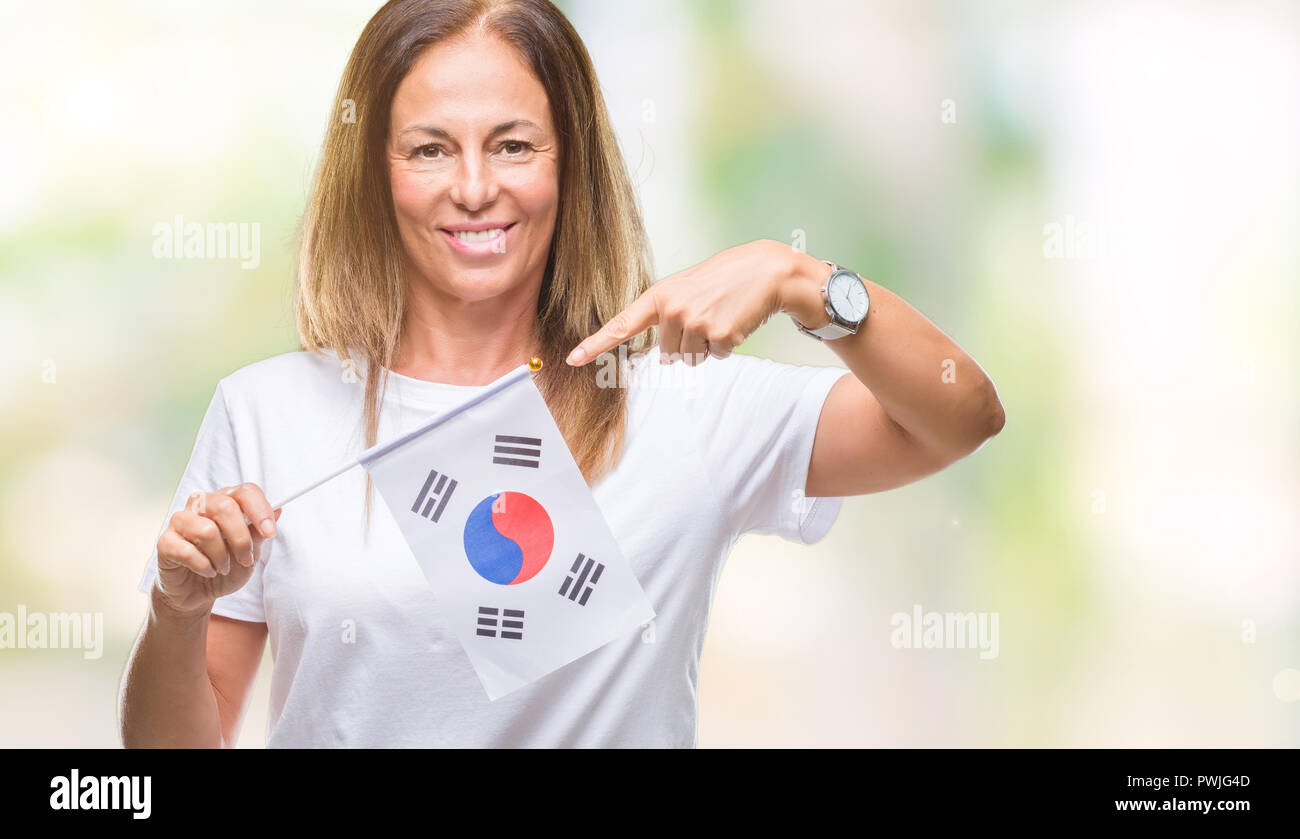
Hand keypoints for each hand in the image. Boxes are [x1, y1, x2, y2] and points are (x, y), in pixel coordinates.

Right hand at [152, 483, 279, 617]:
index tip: (270, 532)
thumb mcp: (250, 554)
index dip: (260, 509)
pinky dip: (203, 565)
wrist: (198, 593)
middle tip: (245, 559)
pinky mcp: (165, 541)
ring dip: (221, 556)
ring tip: (224, 568)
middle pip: (225, 507)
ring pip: (206, 530)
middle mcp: (201, 505)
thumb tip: (278, 510)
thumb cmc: (225, 568)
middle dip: (241, 539)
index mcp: (225, 501)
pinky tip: (207, 571)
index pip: (245, 491)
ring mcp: (180, 521)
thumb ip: (260, 533)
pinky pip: (186, 550)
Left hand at [565, 239, 812, 366]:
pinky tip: (734, 321)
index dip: (595, 344)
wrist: (763, 270)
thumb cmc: (722, 279)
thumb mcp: (685, 288)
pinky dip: (726, 345)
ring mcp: (695, 323)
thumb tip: (664, 358)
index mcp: (658, 296)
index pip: (621, 324)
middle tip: (706, 314)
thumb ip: (666, 317)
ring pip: (692, 359)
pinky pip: (716, 356)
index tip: (573, 359)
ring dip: (708, 345)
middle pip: (668, 353)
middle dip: (688, 341)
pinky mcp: (719, 334)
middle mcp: (672, 310)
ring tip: (720, 316)